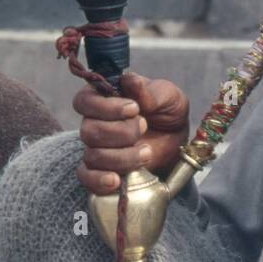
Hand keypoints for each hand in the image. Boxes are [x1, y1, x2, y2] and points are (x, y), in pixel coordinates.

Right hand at [74, 71, 189, 195]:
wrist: (178, 142)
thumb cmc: (168, 112)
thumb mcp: (168, 97)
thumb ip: (150, 90)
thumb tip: (129, 80)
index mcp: (104, 98)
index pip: (84, 101)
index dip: (106, 107)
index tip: (134, 109)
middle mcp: (94, 122)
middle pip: (89, 131)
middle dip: (121, 132)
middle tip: (144, 127)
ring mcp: (97, 148)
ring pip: (93, 155)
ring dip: (123, 157)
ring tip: (147, 153)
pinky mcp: (102, 170)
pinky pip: (87, 177)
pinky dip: (99, 180)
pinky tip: (116, 181)